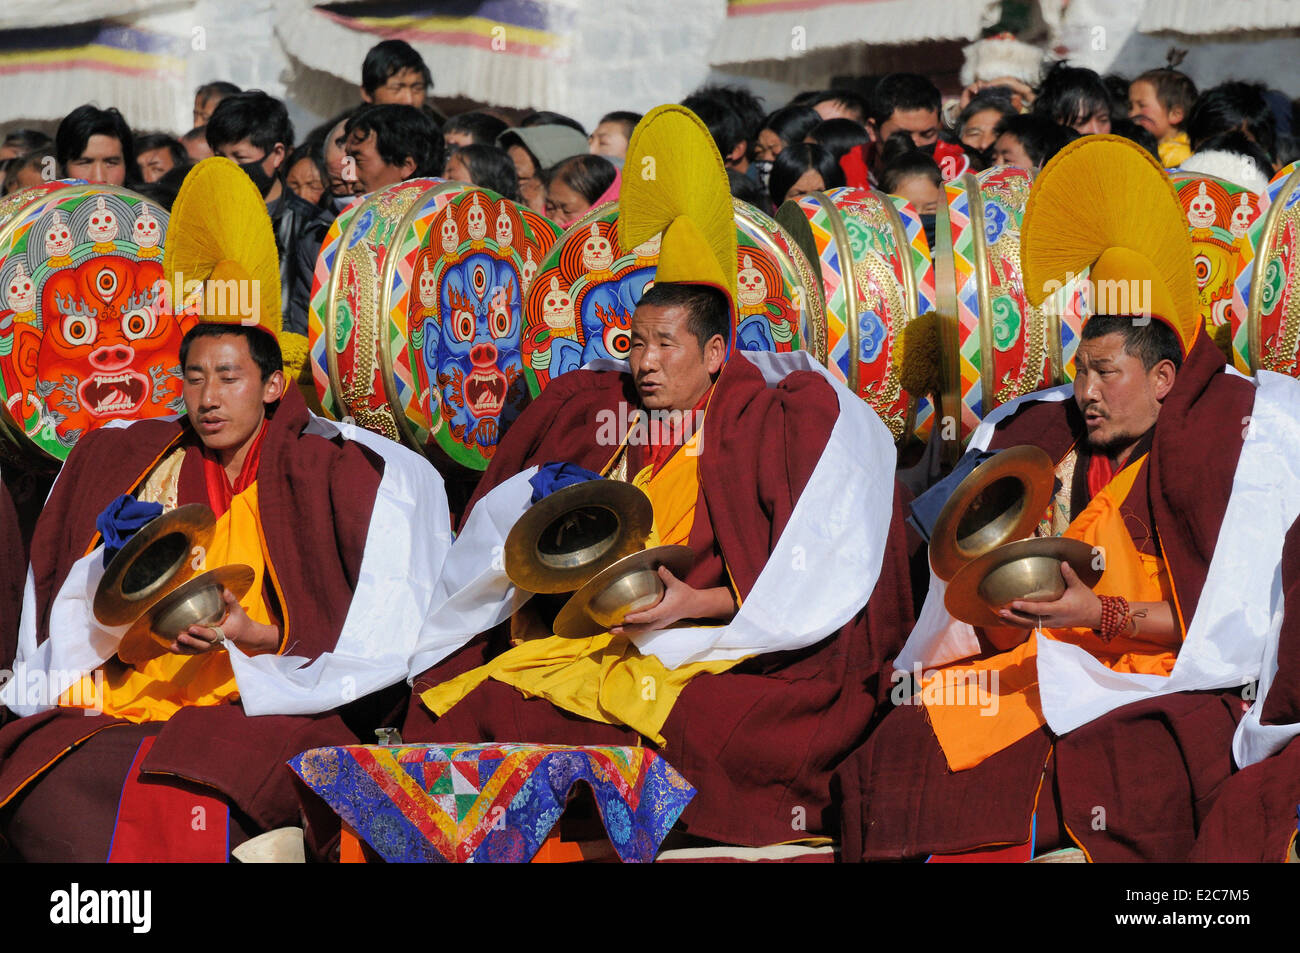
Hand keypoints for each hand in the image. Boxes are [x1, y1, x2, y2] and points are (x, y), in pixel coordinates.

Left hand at [169, 588, 280, 654]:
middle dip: (191, 642)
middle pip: (202, 645)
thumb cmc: (242, 623)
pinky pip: (194, 652)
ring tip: (172, 645)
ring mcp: (212, 647)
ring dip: (184, 648)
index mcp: (226, 634)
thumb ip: (231, 601)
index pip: (212, 634)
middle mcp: (218, 643)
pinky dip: (183, 651)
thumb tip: (224, 589)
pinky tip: (172, 648)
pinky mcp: (207, 649)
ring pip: (197, 650)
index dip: (201, 632)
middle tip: (180, 636)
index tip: (191, 628)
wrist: (247, 638)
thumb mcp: (239, 611)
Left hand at [610, 567, 733, 637]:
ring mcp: (658, 624)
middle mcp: (660, 620)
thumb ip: (667, 576)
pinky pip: (642, 629)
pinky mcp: (656, 624)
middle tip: (611, 629)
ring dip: (626, 631)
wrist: (693, 606)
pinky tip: (621, 628)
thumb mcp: (677, 585)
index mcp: (665, 611)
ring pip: (641, 630)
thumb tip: (659, 567)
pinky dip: (631, 629)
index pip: (649, 616)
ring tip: (611, 631)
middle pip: (641, 628)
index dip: (637, 617)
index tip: (626, 617)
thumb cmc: (685, 595)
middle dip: (626, 629)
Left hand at [996, 562, 1100, 629]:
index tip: (1013, 603)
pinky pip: (1034, 626)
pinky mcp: (1051, 626)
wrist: (1097, 617)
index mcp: (1061, 609)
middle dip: (1015, 618)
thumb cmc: (1087, 601)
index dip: (1026, 608)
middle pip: (1032, 621)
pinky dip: (1021, 624)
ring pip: (1031, 626)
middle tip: (1001, 612)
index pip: (1041, 609)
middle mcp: (1055, 619)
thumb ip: (1069, 575)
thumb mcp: (1079, 587)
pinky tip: (1010, 621)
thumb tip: (1062, 562)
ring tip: (1000, 617)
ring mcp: (1053, 624)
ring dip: (1015, 622)